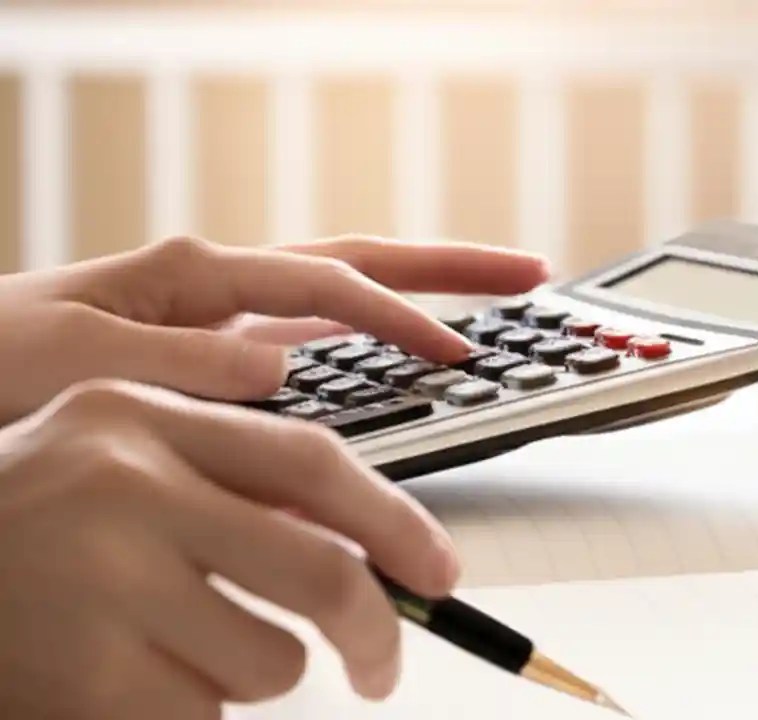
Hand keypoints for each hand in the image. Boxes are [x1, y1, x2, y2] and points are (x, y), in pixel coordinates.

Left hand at [0, 234, 547, 422]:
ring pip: (342, 300)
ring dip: (416, 299)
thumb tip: (282, 371)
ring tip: (484, 309)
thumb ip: (175, 360)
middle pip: (361, 263)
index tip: (462, 351)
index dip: (403, 317)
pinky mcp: (209, 365)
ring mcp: (219, 324)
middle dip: (448, 265)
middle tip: (527, 269)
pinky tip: (392, 366)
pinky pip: (308, 349)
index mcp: (194, 275)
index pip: (330, 284)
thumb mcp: (69, 359)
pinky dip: (364, 352)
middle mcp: (218, 290)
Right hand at [0, 379, 459, 717]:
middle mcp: (121, 484)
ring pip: (268, 660)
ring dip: (245, 672)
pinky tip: (118, 685)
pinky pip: (203, 716)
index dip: (398, 521)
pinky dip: (186, 713)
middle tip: (384, 666)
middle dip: (375, 629)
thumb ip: (232, 488)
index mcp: (138, 415)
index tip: (441, 573)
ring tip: (164, 650)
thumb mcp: (119, 470)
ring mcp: (96, 581)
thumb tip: (377, 555)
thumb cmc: (29, 533)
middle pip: (321, 571)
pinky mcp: (79, 676)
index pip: (313, 462)